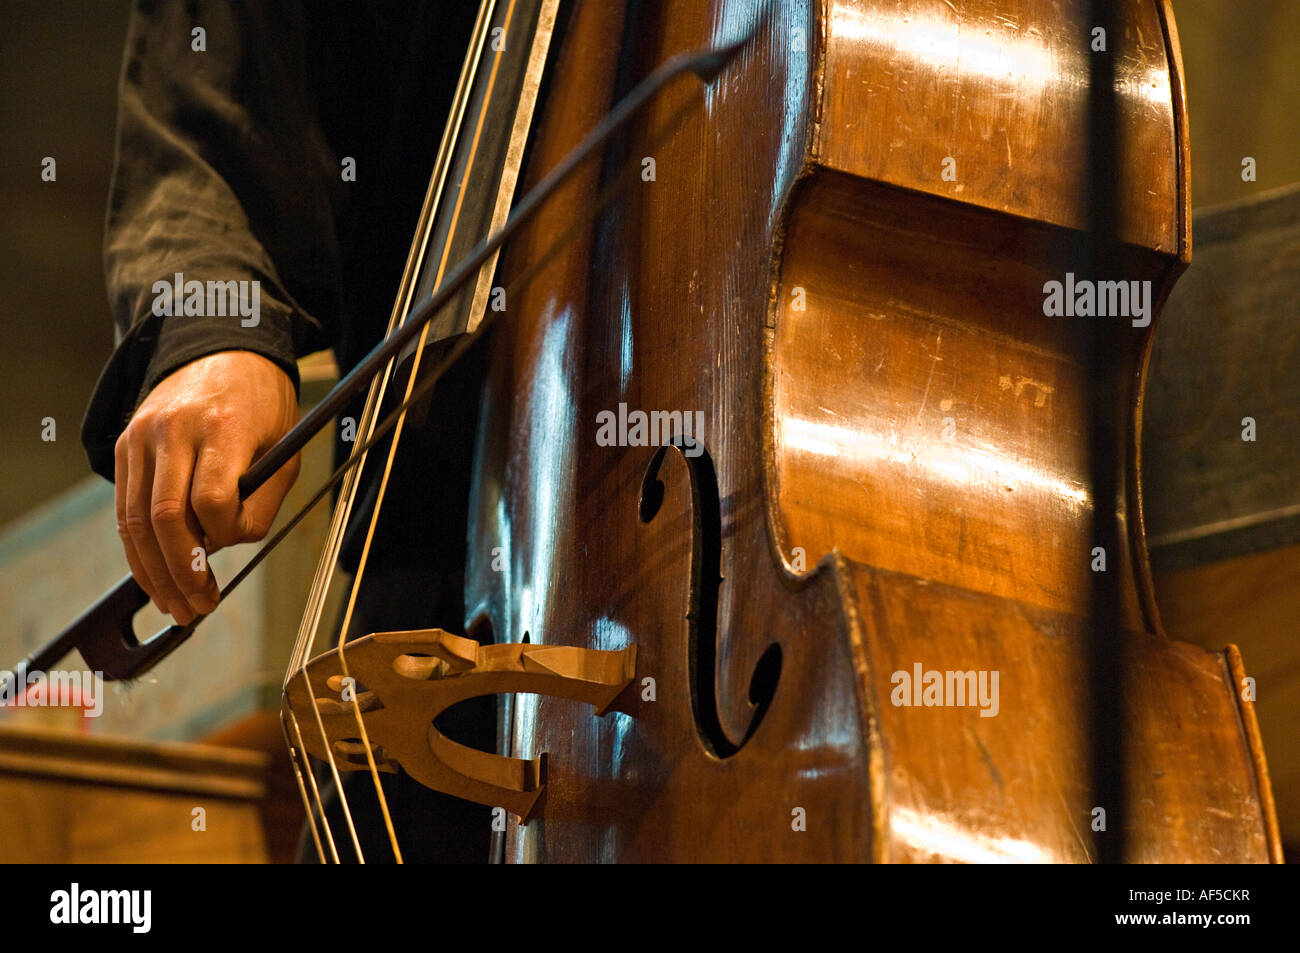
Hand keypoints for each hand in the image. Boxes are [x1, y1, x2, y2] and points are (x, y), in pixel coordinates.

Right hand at [114, 351, 299, 623]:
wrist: (225, 349)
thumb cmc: (264, 406)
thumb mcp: (285, 449)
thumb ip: (260, 501)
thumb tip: (225, 546)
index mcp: (223, 426)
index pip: (211, 499)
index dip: (222, 535)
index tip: (233, 546)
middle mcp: (175, 430)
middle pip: (166, 517)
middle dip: (181, 572)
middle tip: (197, 608)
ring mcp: (143, 436)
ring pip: (137, 518)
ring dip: (153, 571)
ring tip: (175, 604)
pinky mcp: (125, 444)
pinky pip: (125, 506)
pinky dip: (137, 547)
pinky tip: (154, 574)